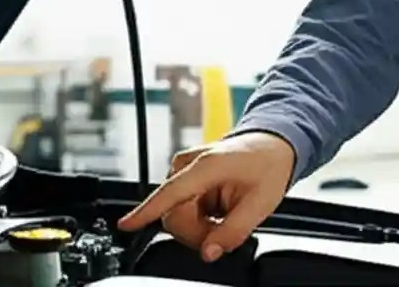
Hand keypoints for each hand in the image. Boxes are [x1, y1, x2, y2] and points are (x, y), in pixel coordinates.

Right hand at [117, 131, 295, 261]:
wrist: (272, 145)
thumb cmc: (268, 165)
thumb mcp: (261, 203)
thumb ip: (233, 231)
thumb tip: (209, 252)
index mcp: (208, 165)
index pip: (170, 193)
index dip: (146, 212)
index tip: (126, 225)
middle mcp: (189, 164)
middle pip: (173, 215)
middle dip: (197, 233)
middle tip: (224, 232)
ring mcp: (183, 169)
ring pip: (175, 215)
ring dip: (198, 226)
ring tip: (226, 216)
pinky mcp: (182, 177)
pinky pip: (180, 208)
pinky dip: (198, 217)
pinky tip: (218, 209)